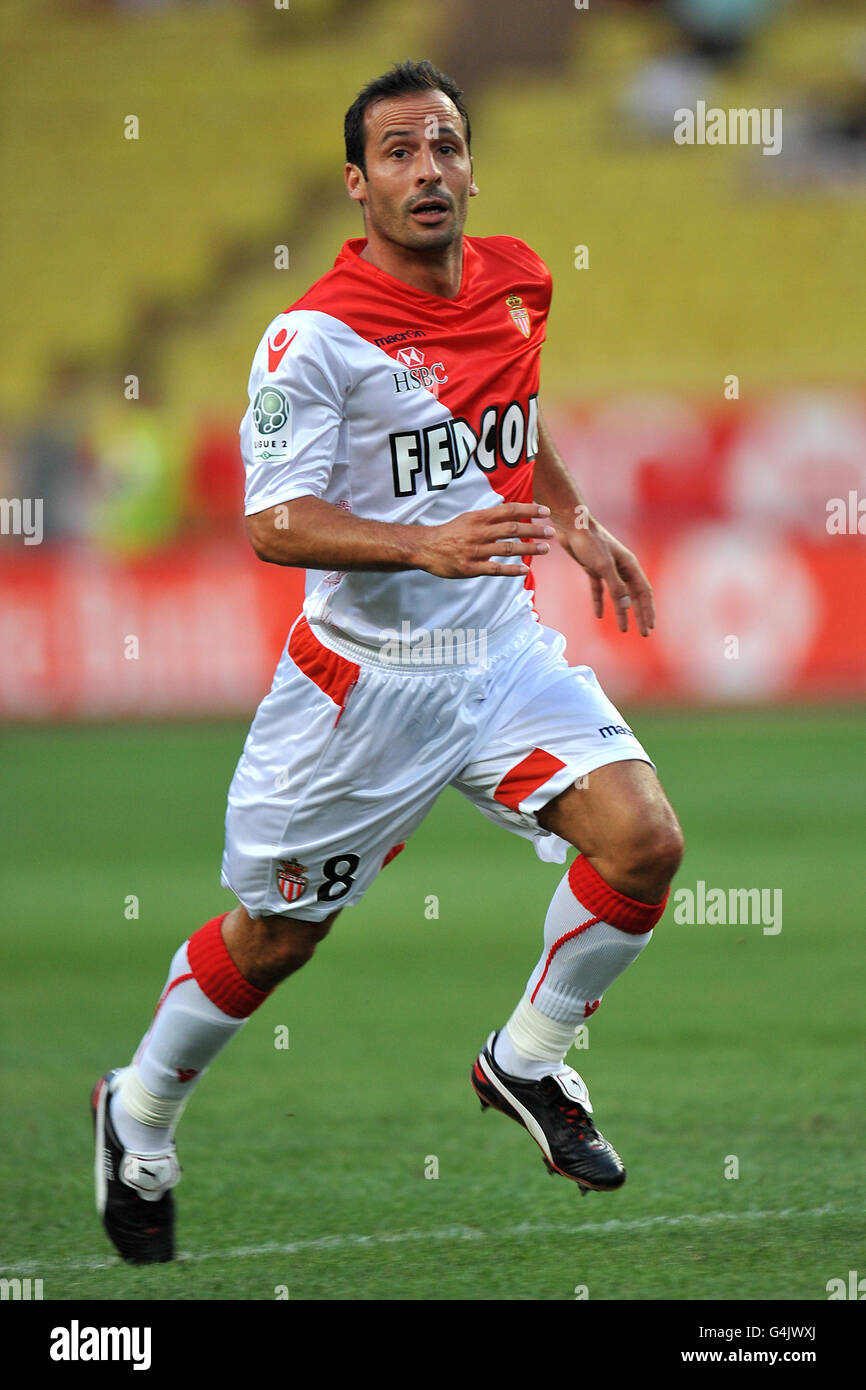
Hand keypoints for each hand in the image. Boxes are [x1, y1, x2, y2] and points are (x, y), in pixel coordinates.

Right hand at [414, 502, 555, 578]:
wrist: (426, 547)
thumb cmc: (450, 533)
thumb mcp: (469, 518)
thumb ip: (489, 516)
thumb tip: (511, 511)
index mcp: (479, 518)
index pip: (509, 510)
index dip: (529, 510)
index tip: (545, 512)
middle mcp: (479, 532)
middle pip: (512, 528)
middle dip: (534, 529)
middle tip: (551, 532)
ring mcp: (475, 551)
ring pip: (507, 548)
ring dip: (529, 548)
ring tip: (545, 549)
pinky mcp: (471, 568)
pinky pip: (495, 569)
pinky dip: (511, 570)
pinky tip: (525, 570)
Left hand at [561, 511, 655, 635]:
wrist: (572, 526)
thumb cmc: (590, 542)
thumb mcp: (603, 566)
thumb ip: (616, 586)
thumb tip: (627, 606)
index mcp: (630, 566)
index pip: (643, 593)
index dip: (648, 611)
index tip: (650, 627)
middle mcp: (622, 568)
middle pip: (634, 596)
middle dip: (640, 615)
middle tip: (644, 634)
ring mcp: (608, 568)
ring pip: (619, 595)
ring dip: (622, 612)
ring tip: (624, 629)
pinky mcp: (593, 568)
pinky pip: (599, 590)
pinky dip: (600, 602)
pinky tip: (598, 615)